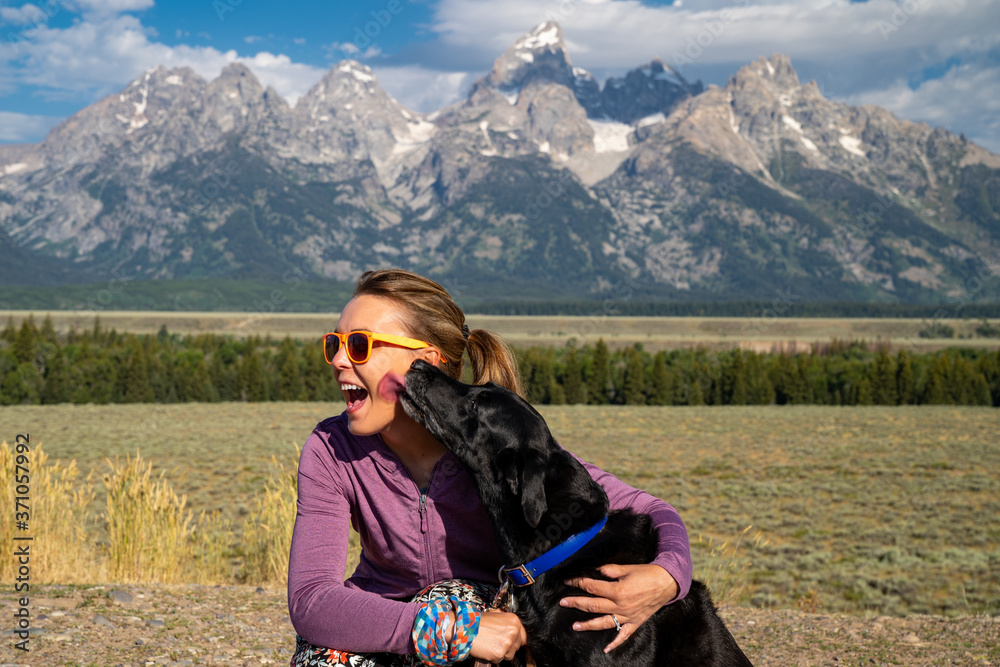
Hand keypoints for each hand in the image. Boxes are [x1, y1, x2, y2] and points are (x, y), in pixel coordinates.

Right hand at [469, 609, 525, 662]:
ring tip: (490, 644)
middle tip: (495, 641)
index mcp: (514, 621)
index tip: (511, 642)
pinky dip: (493, 657)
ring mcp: (507, 642)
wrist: (466, 627)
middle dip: (507, 647)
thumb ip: (508, 624)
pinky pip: (500, 660)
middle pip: (516, 646)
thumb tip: (515, 632)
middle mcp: (513, 631)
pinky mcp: (500, 652)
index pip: (523, 636)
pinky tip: (487, 649)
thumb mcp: (497, 616)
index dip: (516, 640)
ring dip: (501, 653)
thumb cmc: (478, 622)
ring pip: (509, 655)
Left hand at [560, 563, 677, 652]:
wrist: (667, 582)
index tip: (568, 581)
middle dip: (576, 603)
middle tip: (563, 602)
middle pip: (593, 605)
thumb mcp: (626, 568)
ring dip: (588, 625)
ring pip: (604, 622)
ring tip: (574, 626)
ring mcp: (627, 616)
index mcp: (617, 590)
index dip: (578, 582)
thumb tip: (595, 570)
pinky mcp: (635, 622)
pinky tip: (607, 649)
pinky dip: (615, 643)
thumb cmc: (647, 573)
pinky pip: (624, 635)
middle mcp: (620, 605)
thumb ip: (609, 570)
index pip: (592, 587)